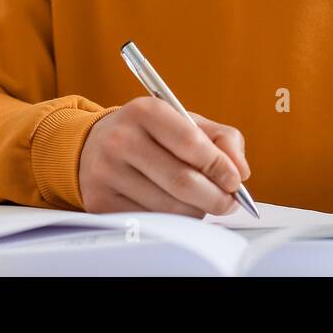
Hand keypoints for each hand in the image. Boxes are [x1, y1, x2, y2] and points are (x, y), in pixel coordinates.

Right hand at [79, 97, 250, 215]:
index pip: (191, 143)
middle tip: (229, 202)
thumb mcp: (184, 121)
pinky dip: (173, 221)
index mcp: (145, 111)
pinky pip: (151, 221)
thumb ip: (221, 138)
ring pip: (169, 207)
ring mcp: (107, 173)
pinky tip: (175, 208)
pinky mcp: (100, 202)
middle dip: (215, 197)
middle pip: (182, 181)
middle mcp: (121, 139)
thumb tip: (240, 171)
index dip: (220, 166)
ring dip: (196, 211)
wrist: (92, 146)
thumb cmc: (148, 133)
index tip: (235, 180)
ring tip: (200, 202)